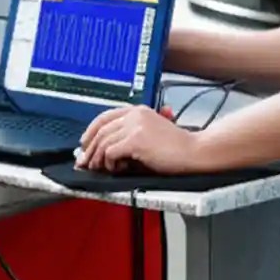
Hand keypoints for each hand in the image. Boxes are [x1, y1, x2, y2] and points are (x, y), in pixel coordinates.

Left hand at [76, 105, 204, 174]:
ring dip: (99, 158)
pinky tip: (118, 168)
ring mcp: (135, 126)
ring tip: (102, 169)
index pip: (104, 117)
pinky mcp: (136, 140)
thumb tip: (104, 150)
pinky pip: (111, 152)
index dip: (91, 132)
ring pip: (103, 142)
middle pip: (100, 129)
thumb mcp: (151, 134)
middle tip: (86, 163)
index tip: (85, 145)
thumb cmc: (176, 147)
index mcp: (138, 111)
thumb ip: (129, 137)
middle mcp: (134, 114)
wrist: (194, 151)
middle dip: (90, 148)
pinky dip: (110, 163)